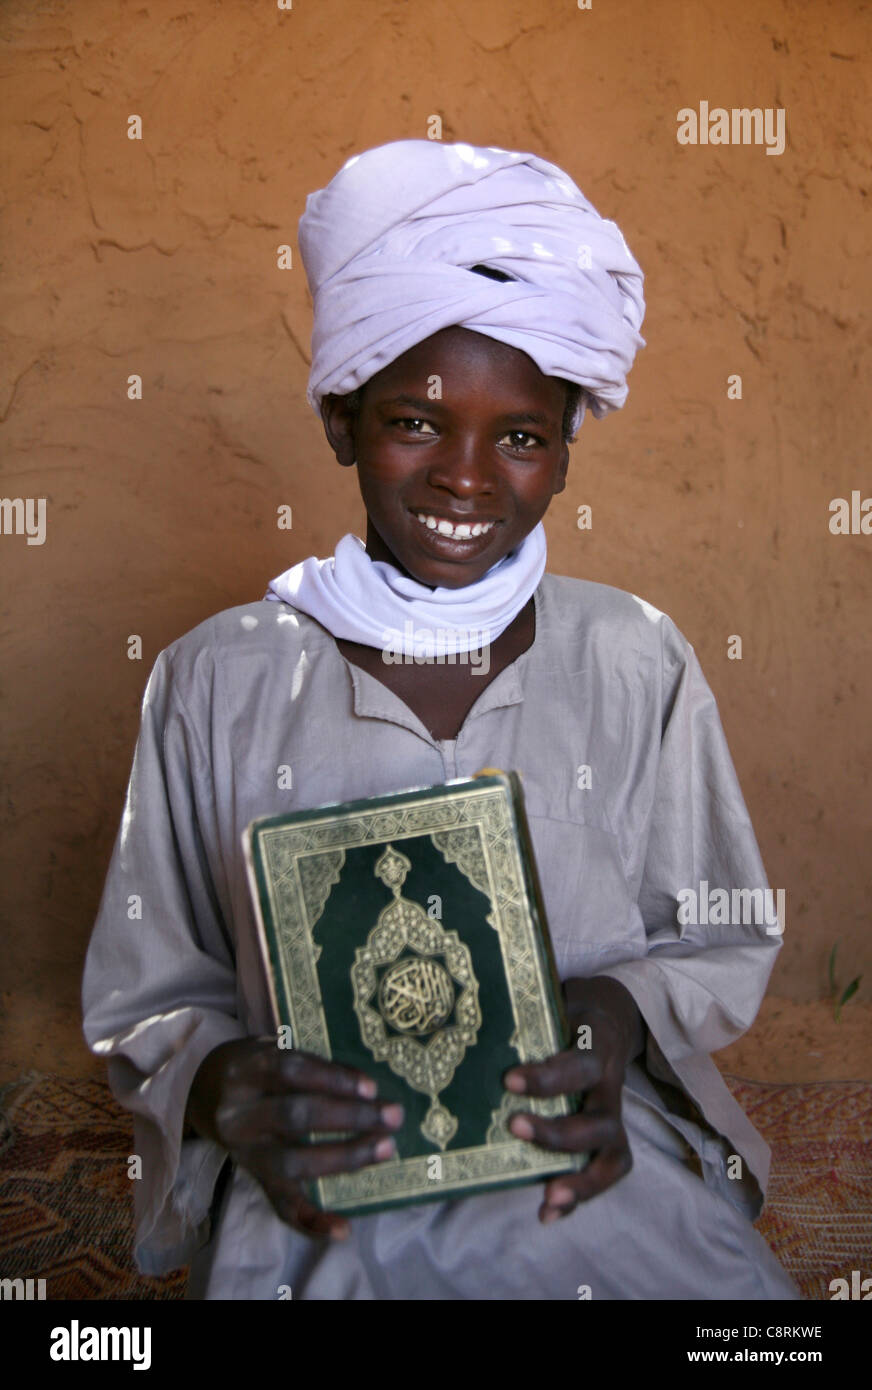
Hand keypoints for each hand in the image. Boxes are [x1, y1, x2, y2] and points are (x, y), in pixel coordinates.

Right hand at [185, 1037, 403, 1239]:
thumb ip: (309, 1064)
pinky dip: (312, 1221)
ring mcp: (245, 1150)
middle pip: (295, 1115)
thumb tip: (368, 1088)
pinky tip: (343, 1229)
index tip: (371, 1087)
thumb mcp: (271, 1049)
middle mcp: (239, 1112)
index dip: (332, 1079)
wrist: (202, 1091)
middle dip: (349, 1117)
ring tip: (384, 1149)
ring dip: (344, 1158)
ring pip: (292, 1161)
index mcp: (245, 1069)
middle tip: (392, 1116)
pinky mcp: (254, 1178)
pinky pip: (281, 1205)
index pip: (291, 1070)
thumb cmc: (254, 1067)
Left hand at [503, 976, 643, 1223]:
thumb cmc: (567, 1013)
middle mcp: (610, 1084)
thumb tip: (460, 1009)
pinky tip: (548, 1212)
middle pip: (600, 1120)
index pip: (579, 1064)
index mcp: (595, 1045)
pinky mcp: (611, 1135)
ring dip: (580, 1178)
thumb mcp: (552, 1001)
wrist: (610, 1016)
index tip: (510, 1080)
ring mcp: (613, 1113)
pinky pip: (608, 1169)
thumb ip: (521, 1010)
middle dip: (557, 1133)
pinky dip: (580, 1194)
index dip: (549, 1077)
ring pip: (612, 1151)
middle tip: (514, 1128)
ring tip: (547, 1195)